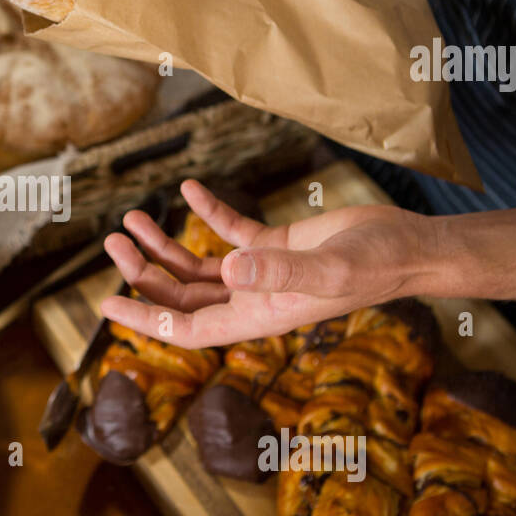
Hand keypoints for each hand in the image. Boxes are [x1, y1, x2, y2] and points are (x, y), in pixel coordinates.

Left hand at [100, 180, 442, 347]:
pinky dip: (207, 212)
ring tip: (132, 218)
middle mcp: (252, 298)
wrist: (409, 248)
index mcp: (256, 317)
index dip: (145, 318)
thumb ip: (278, 271)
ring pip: (198, 267)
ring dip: (165, 245)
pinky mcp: (276, 246)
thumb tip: (229, 269)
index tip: (106, 303)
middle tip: (113, 241)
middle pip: (182, 296)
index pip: (185, 328)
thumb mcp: (326, 270)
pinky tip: (188, 188)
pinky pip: (230, 230)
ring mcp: (262, 273)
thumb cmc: (374, 267)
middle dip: (145, 272)